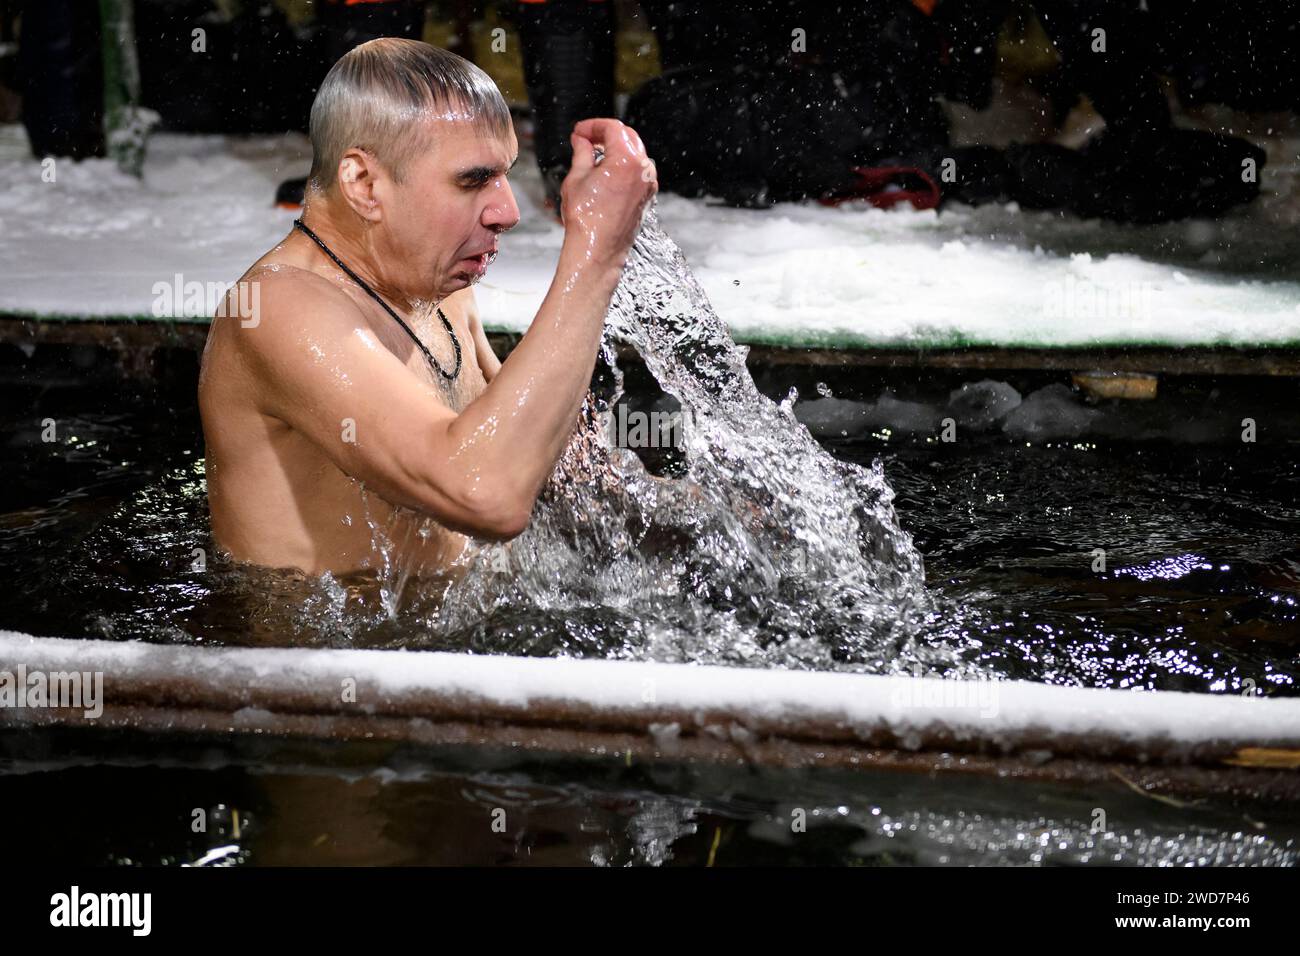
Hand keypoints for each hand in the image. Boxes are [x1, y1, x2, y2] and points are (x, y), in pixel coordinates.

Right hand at [560, 118, 657, 265]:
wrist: (597, 250)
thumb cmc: (586, 219)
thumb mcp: (577, 178)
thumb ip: (581, 153)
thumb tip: (581, 141)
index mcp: (626, 160)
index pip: (612, 128)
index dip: (593, 126)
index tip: (579, 132)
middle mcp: (643, 170)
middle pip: (627, 137)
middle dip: (605, 134)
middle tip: (584, 139)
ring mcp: (647, 184)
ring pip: (635, 153)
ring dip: (615, 149)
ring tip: (593, 156)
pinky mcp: (646, 197)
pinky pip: (637, 171)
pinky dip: (623, 165)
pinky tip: (605, 172)